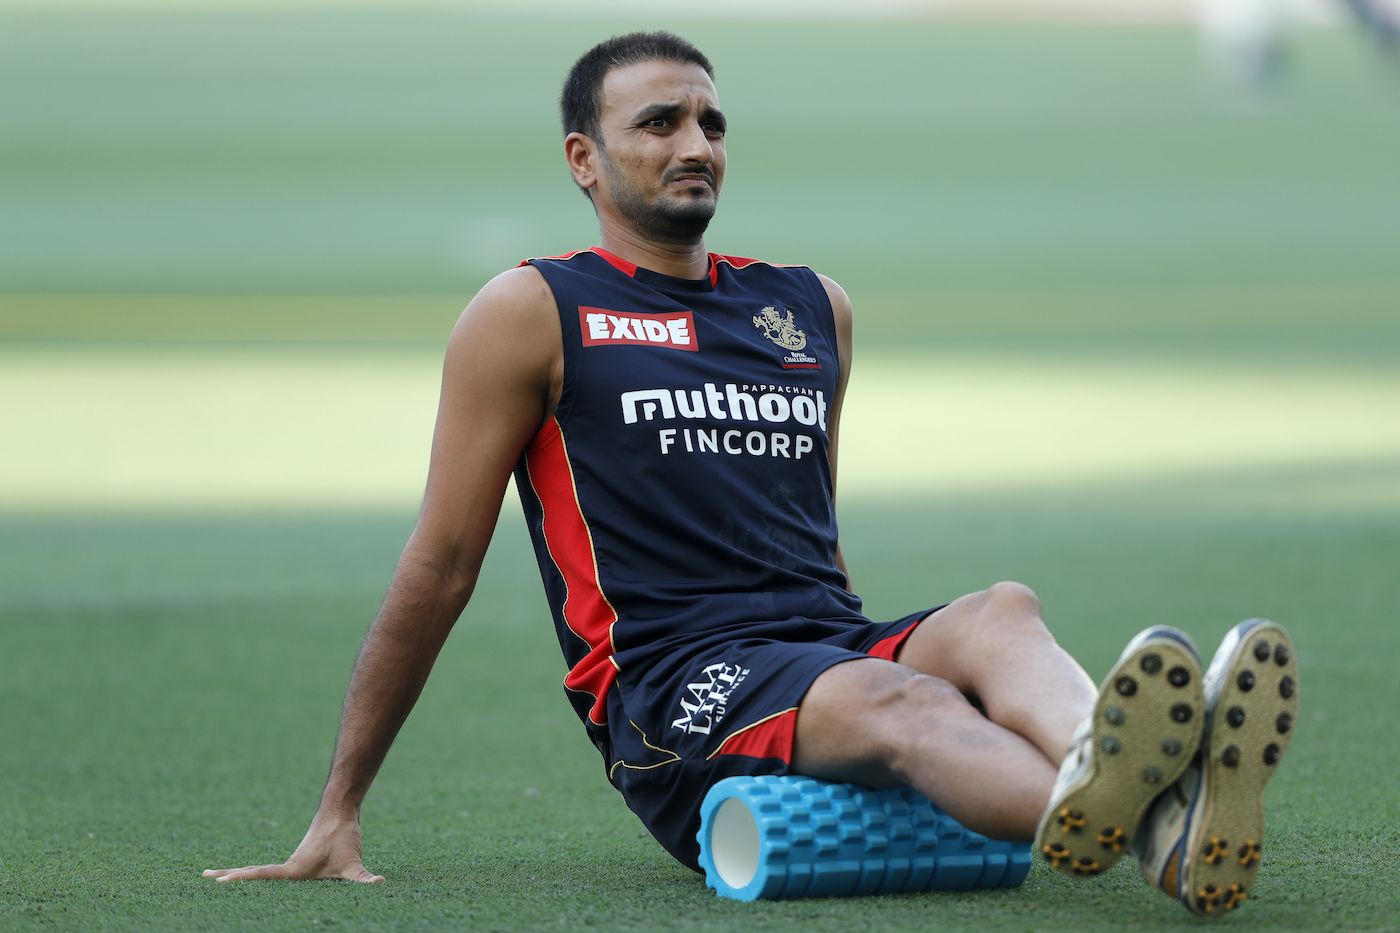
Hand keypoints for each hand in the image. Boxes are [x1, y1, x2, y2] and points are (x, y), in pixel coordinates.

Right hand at [202, 813, 383, 882]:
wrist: (341, 809)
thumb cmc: (344, 835)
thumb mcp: (354, 863)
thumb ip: (364, 878)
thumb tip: (380, 884)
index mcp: (294, 869)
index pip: (262, 876)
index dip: (240, 879)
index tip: (218, 880)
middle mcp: (287, 866)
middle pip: (253, 872)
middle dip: (229, 876)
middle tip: (203, 877)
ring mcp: (290, 862)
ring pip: (259, 870)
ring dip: (238, 874)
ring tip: (214, 878)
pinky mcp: (297, 859)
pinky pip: (270, 868)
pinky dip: (254, 872)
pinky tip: (248, 876)